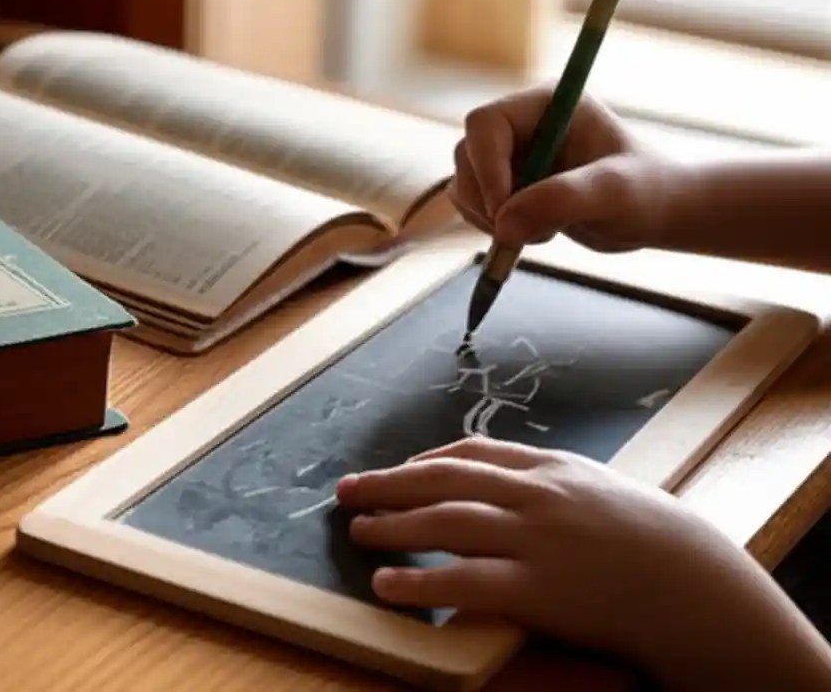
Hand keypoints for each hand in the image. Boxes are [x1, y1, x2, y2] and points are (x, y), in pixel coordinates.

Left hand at [335, 438, 830, 690]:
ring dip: (393, 525)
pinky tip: (387, 584)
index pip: (472, 453)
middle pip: (444, 480)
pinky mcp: (536, 589)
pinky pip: (463, 581)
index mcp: (550, 468)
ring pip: (446, 522)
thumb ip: (552, 480)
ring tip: (357, 531)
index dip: (425, 461)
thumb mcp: (601, 489)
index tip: (396, 470)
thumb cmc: (654, 539)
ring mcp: (533, 541)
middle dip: (388, 483)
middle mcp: (535, 496)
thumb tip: (504, 480)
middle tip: (347, 490)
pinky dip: (419, 581)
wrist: (696, 585)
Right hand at [447, 85, 679, 252]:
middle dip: (489, 200)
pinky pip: (471, 204)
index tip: (506, 212)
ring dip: (491, 218)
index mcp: (546, 102)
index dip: (487, 168)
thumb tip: (504, 224)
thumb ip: (562, 200)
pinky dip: (492, 227)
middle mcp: (520, 122)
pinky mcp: (503, 182)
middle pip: (466, 155)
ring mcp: (508, 153)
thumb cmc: (646, 192)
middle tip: (525, 231)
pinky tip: (535, 232)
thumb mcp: (613, 193)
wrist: (652, 212)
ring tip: (545, 231)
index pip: (486, 124)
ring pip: (463, 183)